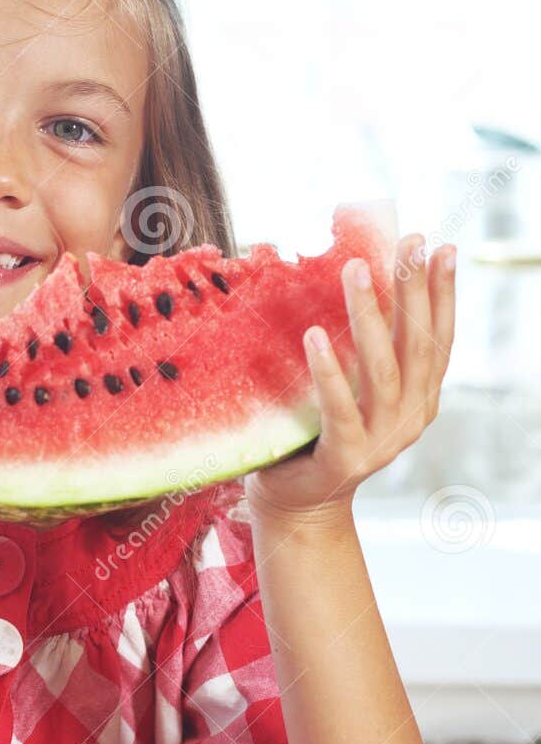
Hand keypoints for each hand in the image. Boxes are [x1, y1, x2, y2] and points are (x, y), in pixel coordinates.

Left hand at [244, 235, 455, 526]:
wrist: (300, 500)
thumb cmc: (322, 430)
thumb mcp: (357, 386)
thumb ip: (369, 348)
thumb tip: (363, 278)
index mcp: (421, 398)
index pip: (439, 338)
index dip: (443, 293)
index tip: (441, 247)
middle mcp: (410, 418)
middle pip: (417, 346)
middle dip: (414, 290)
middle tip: (406, 242)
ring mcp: (382, 441)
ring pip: (382, 370)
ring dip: (369, 316)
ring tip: (354, 270)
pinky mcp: (345, 456)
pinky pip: (339, 407)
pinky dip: (329, 370)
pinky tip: (316, 334)